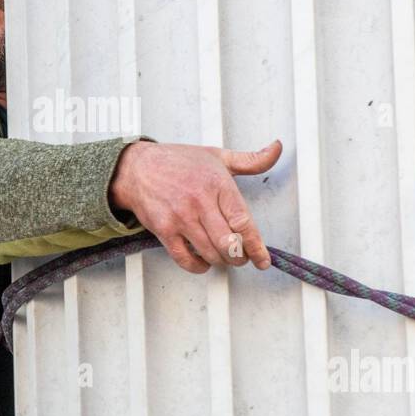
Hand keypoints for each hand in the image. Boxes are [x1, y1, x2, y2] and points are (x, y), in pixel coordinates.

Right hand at [109, 138, 281, 272]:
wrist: (137, 167)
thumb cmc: (179, 162)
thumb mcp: (218, 156)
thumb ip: (251, 159)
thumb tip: (277, 149)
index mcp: (217, 183)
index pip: (243, 222)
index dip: (256, 246)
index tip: (263, 260)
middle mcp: (199, 201)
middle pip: (228, 243)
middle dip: (240, 257)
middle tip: (243, 258)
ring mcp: (180, 217)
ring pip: (209, 253)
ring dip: (221, 261)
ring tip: (225, 258)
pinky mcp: (163, 229)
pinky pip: (184, 258)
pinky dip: (198, 266)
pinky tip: (203, 262)